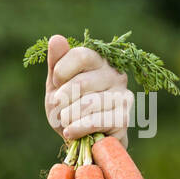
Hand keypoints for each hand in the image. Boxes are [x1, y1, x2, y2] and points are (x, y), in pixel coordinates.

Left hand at [44, 34, 132, 149]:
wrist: (83, 140)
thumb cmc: (69, 108)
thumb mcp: (57, 85)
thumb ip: (56, 63)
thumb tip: (56, 38)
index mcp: (99, 61)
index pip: (81, 54)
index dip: (61, 72)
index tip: (56, 84)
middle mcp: (115, 75)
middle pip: (80, 83)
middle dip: (61, 100)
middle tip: (57, 108)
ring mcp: (122, 96)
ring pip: (88, 104)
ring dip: (67, 116)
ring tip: (64, 120)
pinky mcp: (123, 117)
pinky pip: (96, 121)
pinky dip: (77, 128)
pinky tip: (70, 132)